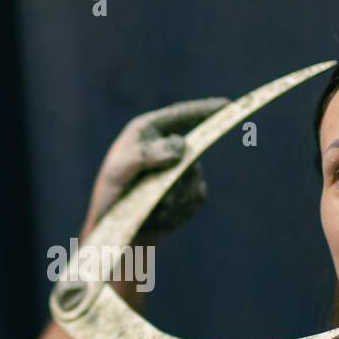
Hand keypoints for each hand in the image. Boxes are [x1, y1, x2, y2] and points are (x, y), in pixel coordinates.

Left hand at [85, 98, 229, 241]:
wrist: (114, 233)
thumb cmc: (110, 196)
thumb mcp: (119, 171)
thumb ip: (145, 154)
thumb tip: (181, 145)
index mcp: (148, 131)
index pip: (181, 115)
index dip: (205, 110)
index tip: (228, 105)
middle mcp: (166, 146)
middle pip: (193, 149)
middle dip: (179, 174)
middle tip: (162, 193)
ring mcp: (179, 169)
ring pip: (195, 177)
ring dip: (175, 196)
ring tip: (151, 208)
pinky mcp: (187, 192)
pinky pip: (197, 198)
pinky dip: (180, 210)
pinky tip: (160, 217)